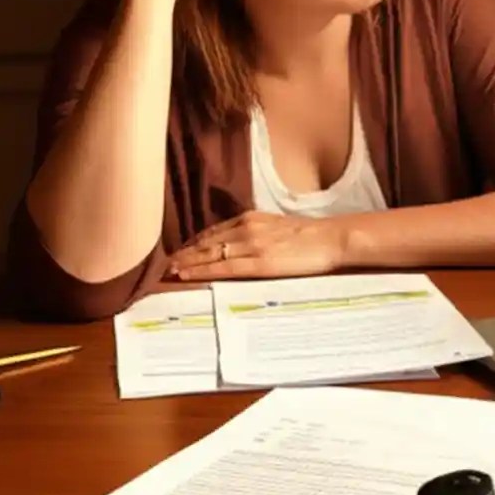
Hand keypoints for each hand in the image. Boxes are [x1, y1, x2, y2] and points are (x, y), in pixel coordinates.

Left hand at [167, 212, 350, 280]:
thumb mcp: (279, 228)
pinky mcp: (259, 262)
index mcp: (251, 219)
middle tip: (162, 263)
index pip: (214, 231)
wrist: (332, 239)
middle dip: (183, 253)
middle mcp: (246, 228)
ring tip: (167, 271)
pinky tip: (186, 275)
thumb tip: (244, 246)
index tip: (179, 252)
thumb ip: (259, 234)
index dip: (194, 243)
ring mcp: (251, 245)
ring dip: (185, 262)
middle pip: (206, 242)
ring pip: (209, 254)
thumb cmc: (311, 237)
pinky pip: (223, 268)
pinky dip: (202, 271)